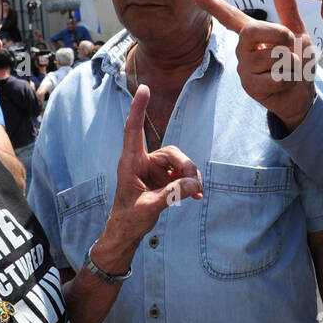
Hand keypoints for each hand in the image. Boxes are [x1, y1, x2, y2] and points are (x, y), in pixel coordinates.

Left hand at [96, 87, 202, 261]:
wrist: (126, 234)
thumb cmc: (129, 220)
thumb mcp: (150, 207)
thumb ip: (172, 194)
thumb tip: (194, 184)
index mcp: (130, 162)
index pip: (133, 130)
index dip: (138, 108)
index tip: (143, 88)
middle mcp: (142, 162)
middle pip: (170, 152)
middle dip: (185, 166)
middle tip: (195, 184)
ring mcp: (153, 170)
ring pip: (179, 163)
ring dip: (190, 176)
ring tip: (196, 193)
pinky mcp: (162, 180)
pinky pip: (181, 175)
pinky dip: (190, 184)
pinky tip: (197, 196)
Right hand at [189, 0, 317, 132]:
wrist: (304, 93)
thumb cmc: (298, 62)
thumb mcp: (298, 33)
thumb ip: (288, 10)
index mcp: (252, 33)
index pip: (228, 15)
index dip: (211, 3)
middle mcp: (243, 48)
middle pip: (251, 30)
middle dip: (279, 35)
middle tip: (291, 47)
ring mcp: (244, 68)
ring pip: (272, 56)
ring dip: (291, 62)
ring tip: (287, 70)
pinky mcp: (250, 86)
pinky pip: (276, 76)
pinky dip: (290, 78)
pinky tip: (285, 83)